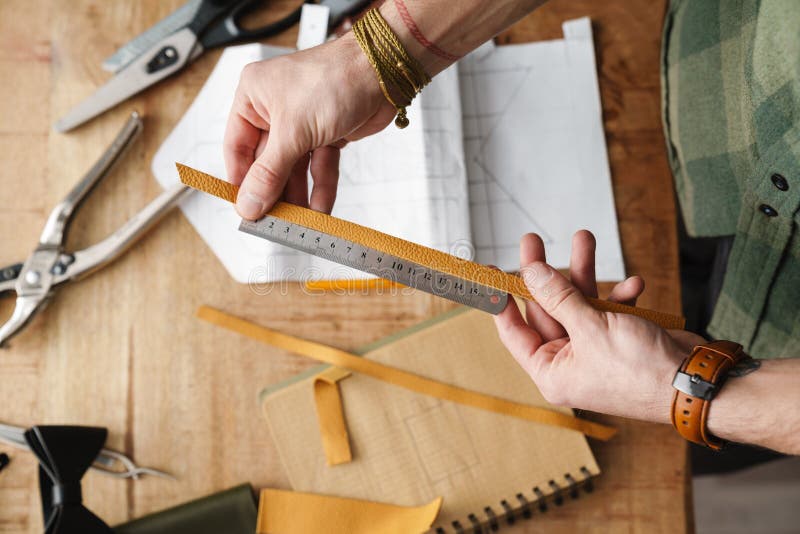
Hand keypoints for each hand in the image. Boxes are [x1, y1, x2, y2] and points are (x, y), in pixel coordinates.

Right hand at [223, 33, 395, 218]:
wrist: (382, 72)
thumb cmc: (335, 79)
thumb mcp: (293, 132)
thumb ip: (270, 172)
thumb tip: (249, 203)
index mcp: (254, 96)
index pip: (237, 147)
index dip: (241, 180)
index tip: (246, 208)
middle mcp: (275, 109)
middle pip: (267, 162)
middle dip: (274, 191)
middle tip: (274, 220)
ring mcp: (302, 123)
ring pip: (295, 168)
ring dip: (299, 194)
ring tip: (299, 220)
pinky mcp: (327, 134)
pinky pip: (318, 166)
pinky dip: (321, 186)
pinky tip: (321, 207)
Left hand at [494, 231, 702, 423]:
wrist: (696, 382)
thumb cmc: (641, 370)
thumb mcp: (591, 326)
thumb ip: (559, 296)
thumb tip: (531, 272)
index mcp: (550, 371)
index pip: (513, 331)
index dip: (501, 299)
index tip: (492, 272)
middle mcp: (568, 362)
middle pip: (545, 309)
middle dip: (545, 274)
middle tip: (532, 241)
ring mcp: (593, 350)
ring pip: (577, 303)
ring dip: (583, 274)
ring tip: (584, 238)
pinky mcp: (617, 339)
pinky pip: (607, 311)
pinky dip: (618, 296)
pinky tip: (634, 284)